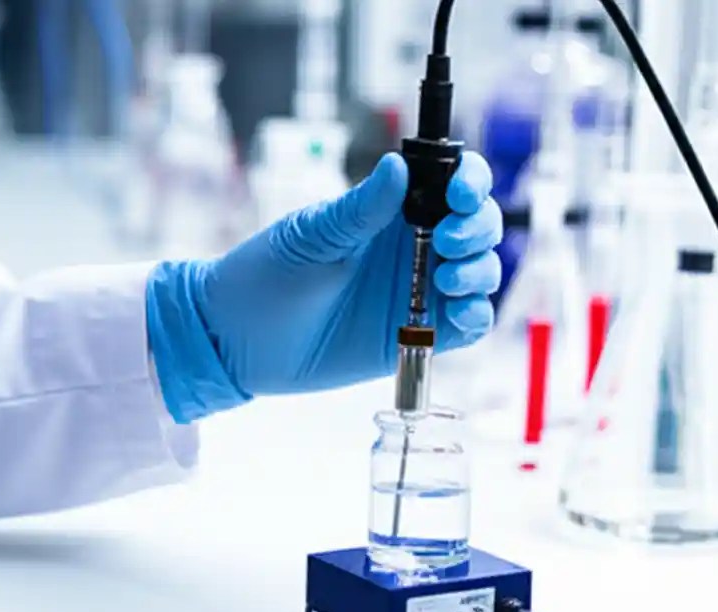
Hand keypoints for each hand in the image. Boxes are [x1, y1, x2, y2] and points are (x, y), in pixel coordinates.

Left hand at [147, 151, 502, 422]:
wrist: (237, 339)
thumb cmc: (264, 275)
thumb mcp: (310, 236)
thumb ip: (358, 209)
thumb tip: (397, 166)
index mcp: (391, 210)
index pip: (450, 182)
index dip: (468, 182)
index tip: (457, 195)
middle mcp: (413, 246)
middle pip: (477, 225)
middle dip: (477, 228)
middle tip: (445, 242)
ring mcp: (419, 290)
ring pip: (480, 271)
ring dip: (479, 270)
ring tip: (445, 280)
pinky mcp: (418, 333)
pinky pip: (467, 323)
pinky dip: (475, 315)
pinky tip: (454, 313)